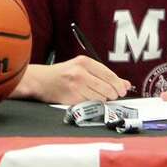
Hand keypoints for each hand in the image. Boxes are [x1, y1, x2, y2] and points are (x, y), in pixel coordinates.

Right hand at [12, 56, 131, 104]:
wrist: (41, 81)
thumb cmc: (63, 74)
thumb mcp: (82, 68)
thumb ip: (103, 75)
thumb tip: (126, 84)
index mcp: (84, 62)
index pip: (109, 74)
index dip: (119, 84)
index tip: (123, 90)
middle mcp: (80, 73)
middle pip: (107, 88)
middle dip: (113, 94)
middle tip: (113, 95)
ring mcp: (76, 86)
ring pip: (100, 98)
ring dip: (102, 100)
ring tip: (96, 96)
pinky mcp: (72, 98)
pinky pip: (90, 104)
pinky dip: (92, 104)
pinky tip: (88, 100)